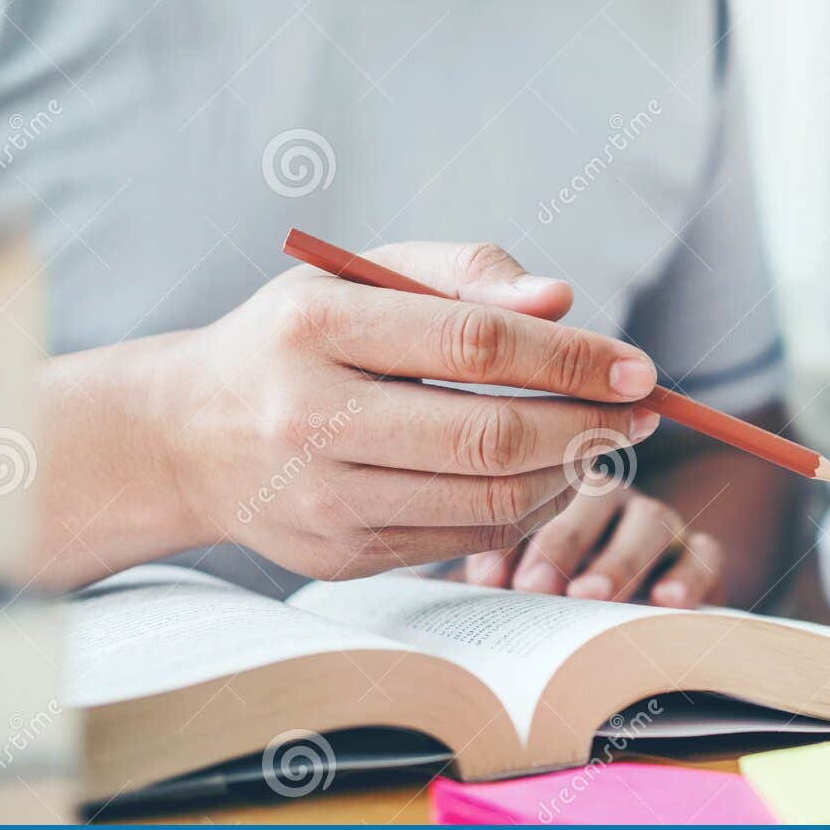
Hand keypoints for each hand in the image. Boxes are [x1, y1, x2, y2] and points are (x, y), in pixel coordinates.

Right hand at [42, 240, 663, 585]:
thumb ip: (466, 272)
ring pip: (488, 500)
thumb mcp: (362, 275)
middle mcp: (310, 418)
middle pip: (490, 434)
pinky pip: (465, 540)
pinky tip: (547, 475)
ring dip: (569, 473)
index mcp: (315, 327)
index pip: (476, 343)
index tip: (638, 366)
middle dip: (589, 425)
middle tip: (643, 413)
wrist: (187, 436)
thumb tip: (562, 300)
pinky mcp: (337, 557)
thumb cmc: (301, 337)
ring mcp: (321, 499)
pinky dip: (526, 509)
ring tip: (601, 441)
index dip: (572, 357)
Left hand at [460, 485, 722, 607]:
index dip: (515, 536)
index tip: (492, 580)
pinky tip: (665, 601)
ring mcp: (659, 523)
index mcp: (561, 491)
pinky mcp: (699, 554)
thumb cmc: (551, 597)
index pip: (540, 497)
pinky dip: (689, 574)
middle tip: (537, 588)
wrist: (608, 622)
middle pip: (598, 501)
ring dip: (620, 561)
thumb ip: (496, 575)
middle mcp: (614, 499)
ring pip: (651, 523)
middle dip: (564, 543)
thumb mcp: (517, 585)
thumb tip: (477, 581)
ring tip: (590, 598)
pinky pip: (705, 554)